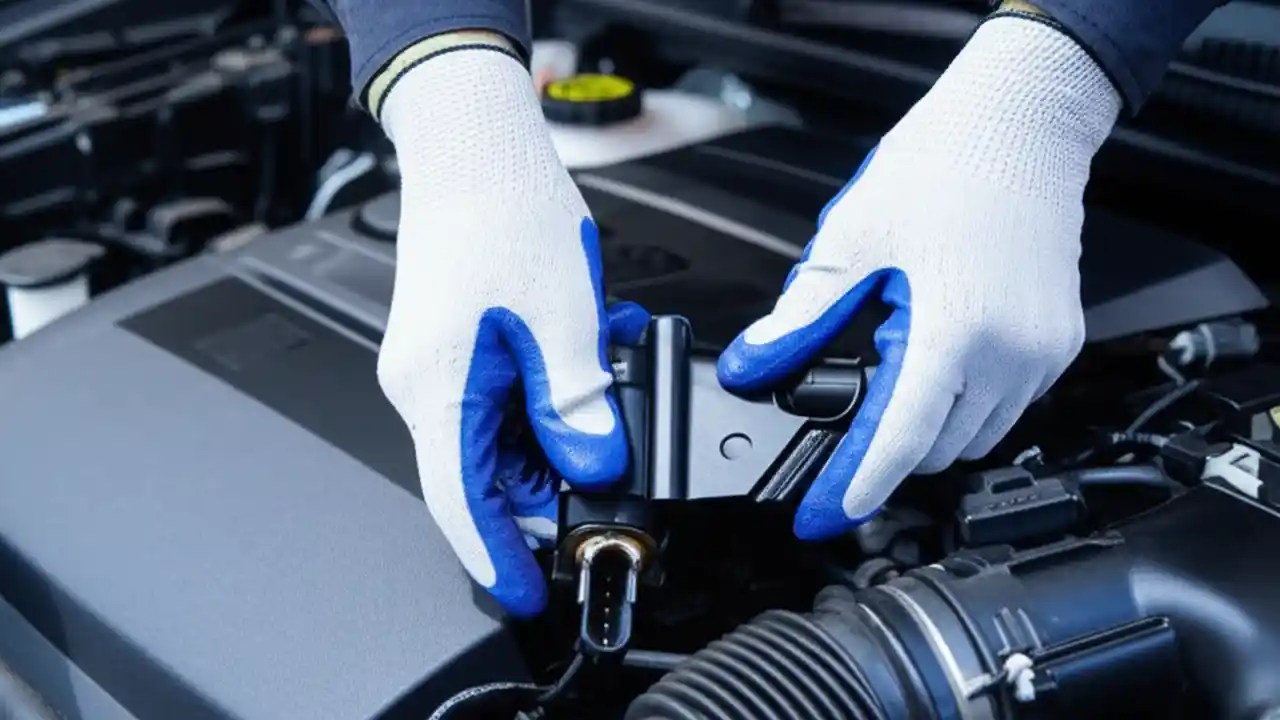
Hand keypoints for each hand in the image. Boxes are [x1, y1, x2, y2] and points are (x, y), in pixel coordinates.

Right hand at [376, 49, 646, 616]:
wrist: (472, 142)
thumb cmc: (502, 209)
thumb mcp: (565, 320)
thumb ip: (579, 404)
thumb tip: (596, 464)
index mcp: (439, 388)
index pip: (463, 503)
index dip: (499, 556)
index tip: (530, 593)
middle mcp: (424, 385)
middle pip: (481, 476)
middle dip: (545, 494)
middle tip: (603, 490)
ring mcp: (434, 365)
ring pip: (492, 441)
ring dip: (550, 446)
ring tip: (602, 419)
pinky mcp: (453, 345)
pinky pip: (493, 403)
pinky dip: (540, 410)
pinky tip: (582, 384)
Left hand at [717, 16, 1120, 538]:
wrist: (1019, 124)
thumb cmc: (944, 166)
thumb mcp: (851, 242)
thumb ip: (801, 318)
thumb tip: (753, 364)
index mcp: (954, 329)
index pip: (900, 437)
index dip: (856, 486)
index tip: (824, 517)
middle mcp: (1010, 352)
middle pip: (936, 446)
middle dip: (886, 446)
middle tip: (846, 410)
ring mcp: (1043, 352)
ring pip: (976, 434)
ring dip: (928, 428)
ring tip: (894, 368)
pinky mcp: (1061, 343)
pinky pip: (1009, 405)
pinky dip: (966, 402)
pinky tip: (937, 356)